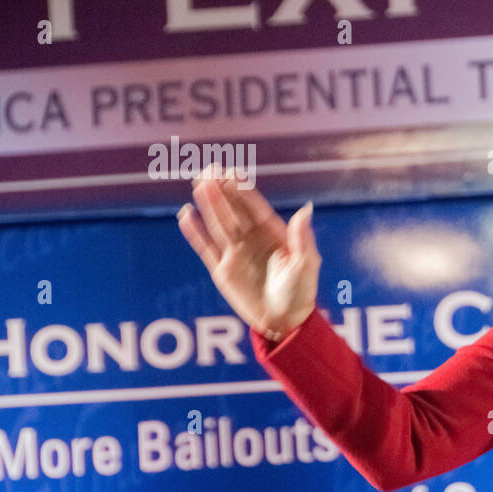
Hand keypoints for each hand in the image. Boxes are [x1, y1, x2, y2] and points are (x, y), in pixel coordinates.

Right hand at [177, 166, 319, 338]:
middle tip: (209, 168)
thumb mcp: (306, 264)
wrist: (284, 323)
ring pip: (219, 223)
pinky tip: (186, 214)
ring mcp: (236, 253)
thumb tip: (306, 209)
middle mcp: (253, 240)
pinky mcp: (222, 270)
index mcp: (274, 235)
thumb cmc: (300, 294)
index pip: (255, 208)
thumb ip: (303, 238)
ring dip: (209, 204)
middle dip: (222, 190)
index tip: (232, 171)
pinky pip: (206, 247)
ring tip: (199, 182)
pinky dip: (196, 232)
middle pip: (234, 210)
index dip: (243, 190)